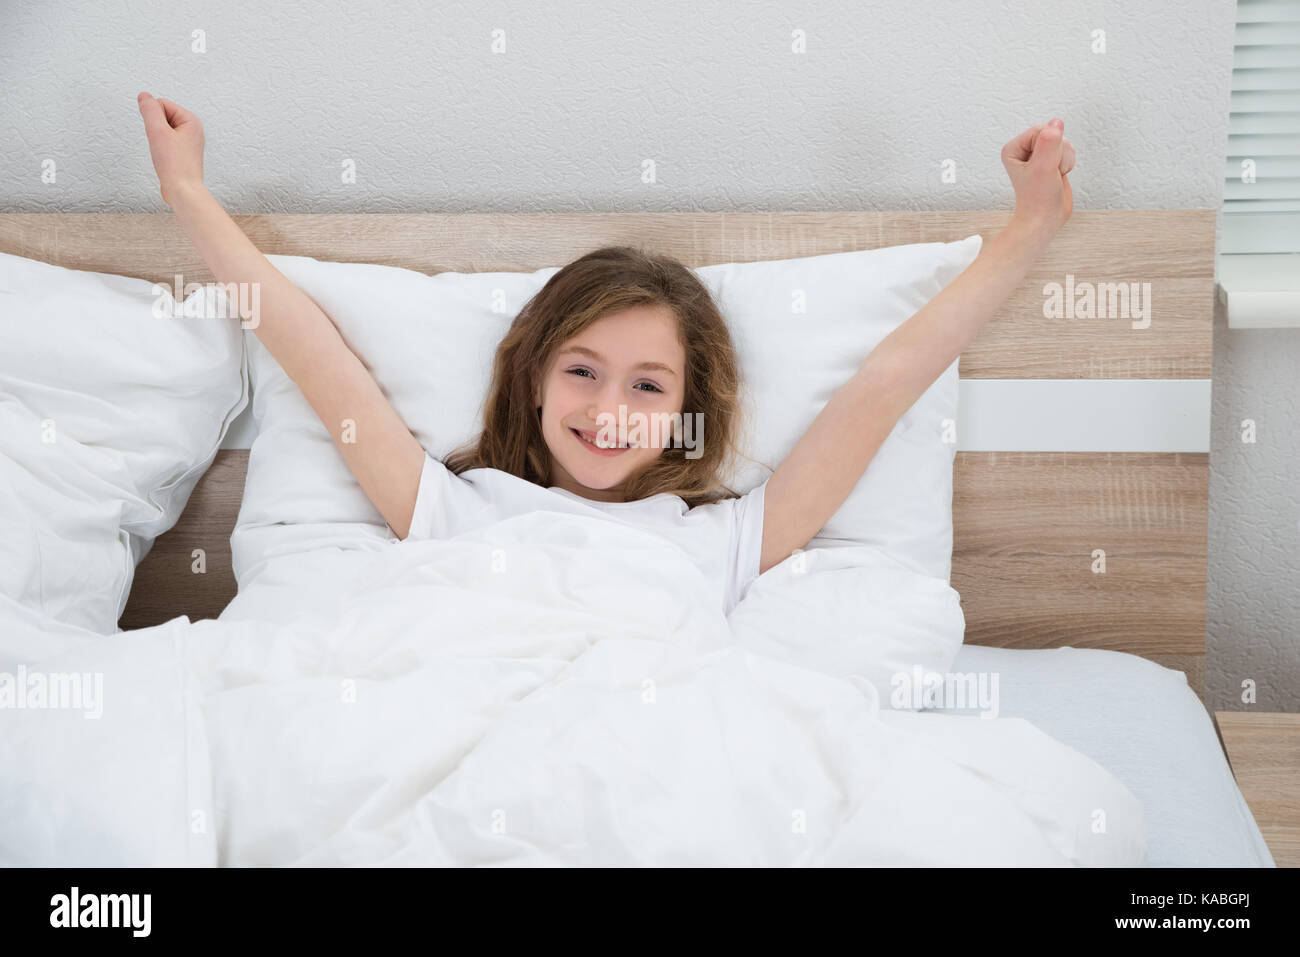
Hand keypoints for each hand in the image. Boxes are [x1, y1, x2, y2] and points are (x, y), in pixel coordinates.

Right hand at [137, 92, 205, 207]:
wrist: (183, 191)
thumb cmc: (175, 166)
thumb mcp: (157, 131)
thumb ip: (149, 110)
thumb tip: (144, 96)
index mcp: (192, 120)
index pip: (161, 103)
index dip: (153, 118)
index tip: (159, 135)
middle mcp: (193, 129)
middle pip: (161, 116)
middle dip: (155, 129)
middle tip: (162, 145)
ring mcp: (188, 141)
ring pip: (162, 130)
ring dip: (157, 139)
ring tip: (164, 153)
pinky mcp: (183, 152)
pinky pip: (165, 142)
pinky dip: (160, 148)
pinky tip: (165, 158)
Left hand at [1001, 118, 1075, 239]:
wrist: (1046, 217)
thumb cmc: (1038, 198)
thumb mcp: (1042, 167)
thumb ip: (1049, 142)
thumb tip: (1056, 123)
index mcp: (1014, 148)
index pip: (1041, 129)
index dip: (1049, 147)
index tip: (1043, 166)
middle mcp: (1025, 149)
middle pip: (1053, 133)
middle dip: (1058, 153)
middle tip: (1049, 172)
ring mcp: (1039, 153)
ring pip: (1063, 141)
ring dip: (1064, 159)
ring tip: (1053, 174)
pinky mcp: (1051, 158)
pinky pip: (1069, 149)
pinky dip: (1068, 162)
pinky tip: (1058, 174)